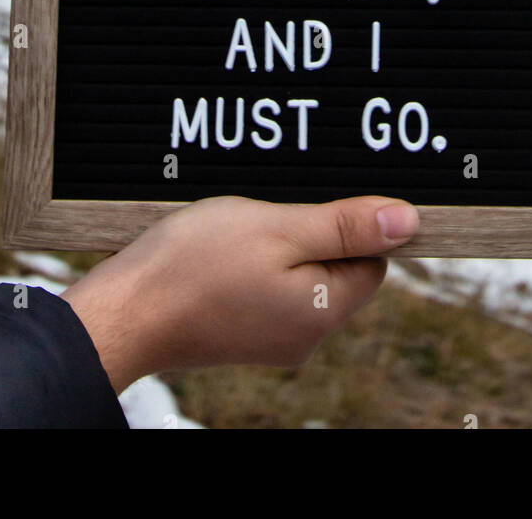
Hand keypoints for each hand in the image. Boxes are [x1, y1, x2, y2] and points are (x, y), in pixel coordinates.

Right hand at [62, 195, 418, 392]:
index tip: (319, 193)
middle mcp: (302, 335)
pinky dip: (252, 261)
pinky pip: (264, 288)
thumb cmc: (196, 264)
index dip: (353, 221)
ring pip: (297, 275)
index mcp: (323, 312)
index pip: (373, 261)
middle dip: (311, 229)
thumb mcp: (278, 227)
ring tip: (242, 220)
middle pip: (335, 268)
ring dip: (278, 242)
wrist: (121, 310)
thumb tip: (410, 222)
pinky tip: (223, 242)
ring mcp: (267, 338)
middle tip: (273, 202)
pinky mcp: (236, 333)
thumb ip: (345, 225)